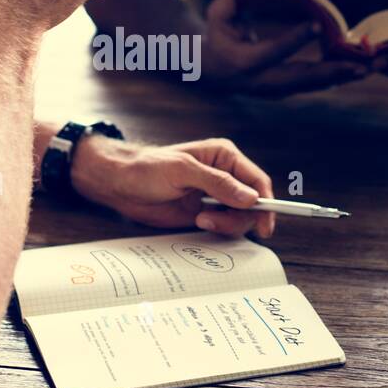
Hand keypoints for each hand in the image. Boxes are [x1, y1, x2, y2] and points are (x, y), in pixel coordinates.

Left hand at [69, 134, 275, 237]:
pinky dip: (218, 231)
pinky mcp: (205, 213)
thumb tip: (250, 198)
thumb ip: (218, 183)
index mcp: (224, 157)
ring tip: (200, 219)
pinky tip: (199, 223)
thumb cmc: (147, 167)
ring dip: (225, 225)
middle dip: (238, 217)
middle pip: (252, 204)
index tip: (265, 225)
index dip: (266, 203)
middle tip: (210, 220)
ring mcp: (215, 197)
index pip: (257, 180)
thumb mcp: (183, 171)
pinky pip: (224, 227)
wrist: (121, 184)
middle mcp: (225, 176)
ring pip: (239, 218)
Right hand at [199, 0, 366, 97]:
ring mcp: (275, 90)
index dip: (294, 39)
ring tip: (371, 67)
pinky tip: (362, 68)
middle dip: (332, 72)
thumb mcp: (219, 12)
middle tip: (360, 66)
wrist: (211, 71)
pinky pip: (315, 83)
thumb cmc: (218, 34)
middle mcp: (262, 82)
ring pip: (312, 85)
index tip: (317, 25)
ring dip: (343, 76)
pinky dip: (339, 76)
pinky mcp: (286, 90)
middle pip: (300, 79)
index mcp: (243, 62)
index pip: (271, 52)